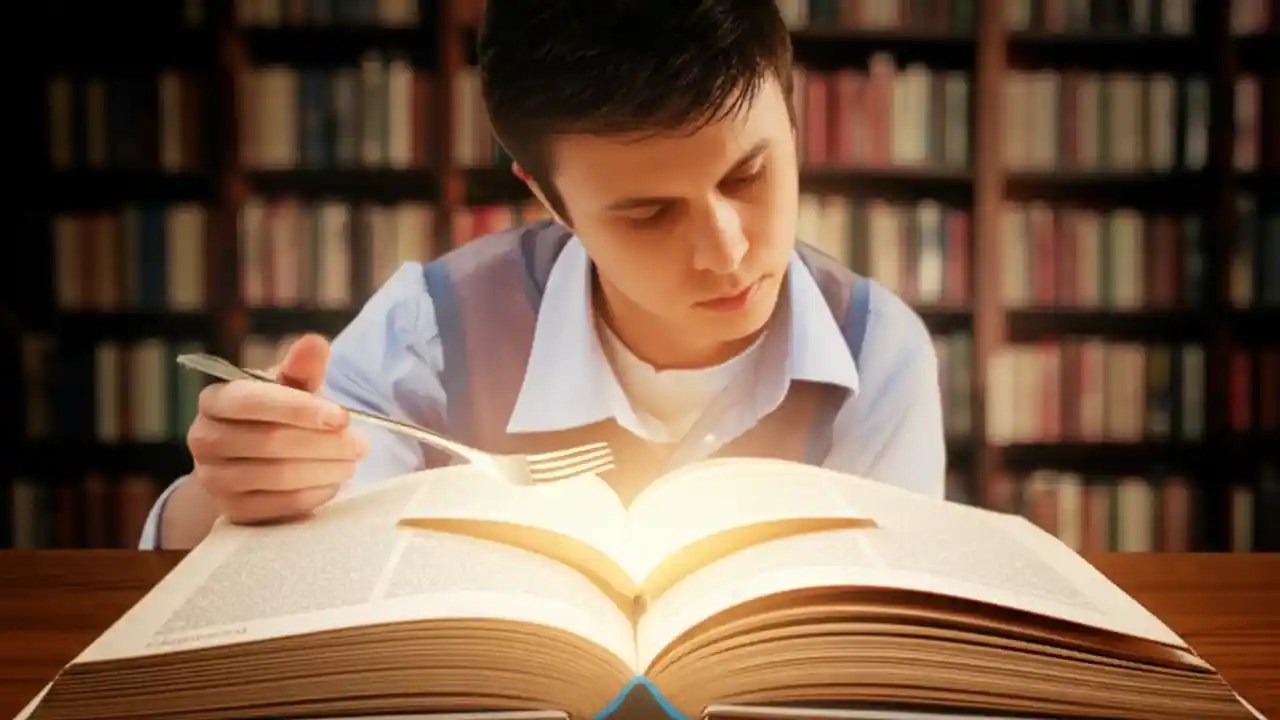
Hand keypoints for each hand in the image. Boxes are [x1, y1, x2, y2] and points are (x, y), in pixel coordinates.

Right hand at [186, 333, 369, 524]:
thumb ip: (302, 368)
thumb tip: (315, 343)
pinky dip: (314, 495)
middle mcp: (204, 439)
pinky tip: (333, 483)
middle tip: (360, 445)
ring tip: (352, 462)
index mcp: (215, 400)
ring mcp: (213, 479)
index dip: (301, 409)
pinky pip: (279, 505)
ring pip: (277, 476)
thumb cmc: (274, 417)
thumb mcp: (289, 389)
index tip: (342, 417)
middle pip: (270, 442)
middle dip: (324, 443)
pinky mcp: (230, 512)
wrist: (247, 464)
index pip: (253, 401)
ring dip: (324, 470)